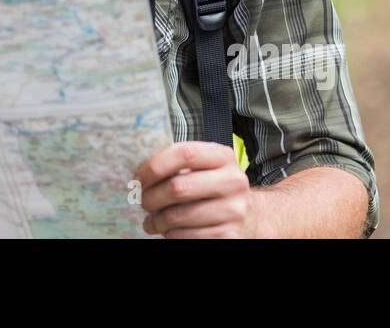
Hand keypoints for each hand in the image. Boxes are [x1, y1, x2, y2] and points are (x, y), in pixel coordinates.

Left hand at [133, 141, 256, 237]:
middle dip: (150, 197)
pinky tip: (168, 231)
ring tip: (151, 220)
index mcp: (223, 157)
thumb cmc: (215, 187)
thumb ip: (180, 163)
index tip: (139, 178)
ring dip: (157, 220)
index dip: (155, 166)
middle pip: (178, 187)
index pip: (184, 153)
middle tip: (141, 201)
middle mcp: (233, 181)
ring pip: (178, 216)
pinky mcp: (229, 236)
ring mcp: (234, 210)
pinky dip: (171, 235)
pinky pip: (187, 236)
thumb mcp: (206, 167)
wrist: (251, 217)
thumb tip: (140, 174)